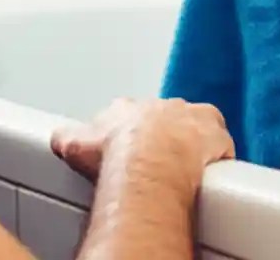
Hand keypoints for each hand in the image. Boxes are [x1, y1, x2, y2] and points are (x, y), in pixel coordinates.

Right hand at [51, 97, 235, 183]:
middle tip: (159, 162)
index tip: (129, 148)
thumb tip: (58, 137)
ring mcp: (190, 116)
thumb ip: (66, 136)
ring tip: (186, 167)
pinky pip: (221, 142)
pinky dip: (218, 155)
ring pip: (195, 125)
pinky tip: (211, 172)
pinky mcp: (216, 131)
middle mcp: (159, 105)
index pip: (129, 114)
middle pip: (164, 117)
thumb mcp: (74, 144)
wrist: (147, 161)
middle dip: (163, 134)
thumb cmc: (114, 155)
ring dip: (192, 141)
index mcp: (127, 108)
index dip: (130, 132)